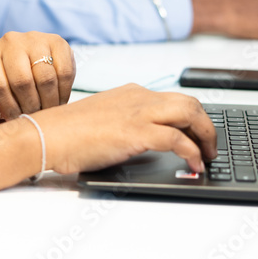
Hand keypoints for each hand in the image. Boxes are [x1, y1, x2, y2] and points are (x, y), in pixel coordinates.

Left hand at [0, 31, 74, 121]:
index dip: (8, 109)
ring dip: (48, 102)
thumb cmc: (5, 82)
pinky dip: (63, 92)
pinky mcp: (57, 41)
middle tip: (34, 117)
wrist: (25, 59)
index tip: (16, 120)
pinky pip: (65, 72)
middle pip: (22, 82)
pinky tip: (58, 100)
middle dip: (30, 106)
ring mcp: (35, 39)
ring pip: (45, 78)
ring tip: (46, 111)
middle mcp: (10, 41)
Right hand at [34, 84, 216, 174]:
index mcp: (131, 93)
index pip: (174, 100)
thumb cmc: (68, 133)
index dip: (192, 119)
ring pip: (189, 112)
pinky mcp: (136, 132)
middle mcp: (139, 97)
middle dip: (206, 126)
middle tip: (209, 147)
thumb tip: (147, 141)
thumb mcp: (105, 121)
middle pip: (189, 102)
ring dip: (206, 136)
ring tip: (207, 156)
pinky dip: (192, 152)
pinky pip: (177, 139)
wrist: (48, 135)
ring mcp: (138, 112)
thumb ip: (127, 123)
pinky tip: (194, 165)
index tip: (198, 136)